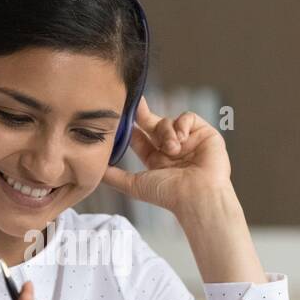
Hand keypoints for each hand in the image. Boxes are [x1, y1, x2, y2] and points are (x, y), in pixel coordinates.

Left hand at [100, 96, 232, 215]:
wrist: (197, 195)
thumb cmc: (168, 194)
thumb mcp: (134, 185)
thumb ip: (114, 176)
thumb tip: (94, 170)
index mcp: (157, 161)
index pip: (140, 138)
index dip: (131, 126)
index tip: (121, 112)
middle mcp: (171, 149)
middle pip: (153, 124)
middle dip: (143, 115)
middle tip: (135, 103)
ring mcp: (188, 141)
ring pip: (169, 122)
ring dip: (166, 133)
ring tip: (172, 149)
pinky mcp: (204, 134)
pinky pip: (188, 117)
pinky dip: (182, 124)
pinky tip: (182, 139)